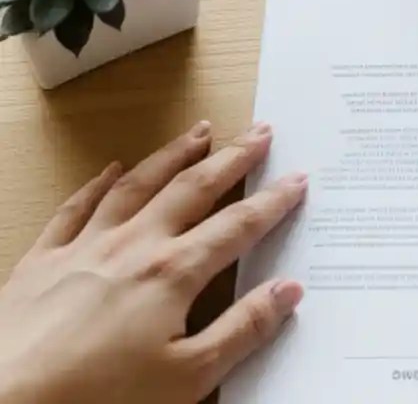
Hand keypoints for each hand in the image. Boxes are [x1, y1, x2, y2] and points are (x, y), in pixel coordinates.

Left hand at [0, 122, 305, 403]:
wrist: (4, 402)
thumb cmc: (98, 399)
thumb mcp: (188, 377)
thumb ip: (242, 329)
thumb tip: (288, 290)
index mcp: (173, 274)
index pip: (237, 227)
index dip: (272, 202)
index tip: (296, 179)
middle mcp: (132, 247)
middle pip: (192, 190)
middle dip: (231, 159)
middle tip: (259, 133)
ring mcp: (83, 249)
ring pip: (137, 186)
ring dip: (172, 156)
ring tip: (198, 133)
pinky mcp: (41, 263)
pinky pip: (75, 209)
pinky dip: (97, 185)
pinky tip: (111, 170)